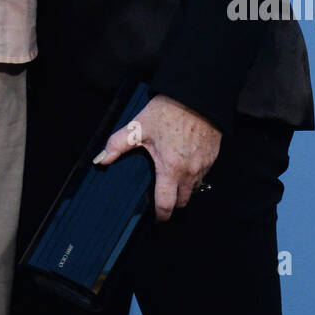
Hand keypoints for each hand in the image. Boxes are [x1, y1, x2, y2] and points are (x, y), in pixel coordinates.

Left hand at [94, 93, 221, 221]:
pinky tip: (185, 160)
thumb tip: (101, 159)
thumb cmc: (168, 111)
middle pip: (183, 200)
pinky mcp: (213, 157)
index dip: (161, 215)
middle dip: (173, 201)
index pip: (166, 204)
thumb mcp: (139, 126)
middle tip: (163, 194)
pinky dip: (194, 173)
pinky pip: (203, 173)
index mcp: (171, 169)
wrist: (196, 95)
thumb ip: (118, 144)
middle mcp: (190, 172)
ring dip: (184, 187)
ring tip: (172, 175)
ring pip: (194, 187)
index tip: (157, 218)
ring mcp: (204, 165)